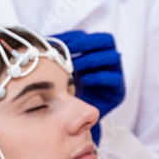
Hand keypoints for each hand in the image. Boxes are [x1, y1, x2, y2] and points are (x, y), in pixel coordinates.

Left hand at [55, 30, 125, 145]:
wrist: (72, 121)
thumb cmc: (65, 94)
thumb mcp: (60, 72)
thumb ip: (57, 57)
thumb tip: (41, 41)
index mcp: (97, 53)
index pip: (93, 37)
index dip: (78, 37)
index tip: (59, 41)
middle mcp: (108, 63)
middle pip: (106, 42)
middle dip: (86, 44)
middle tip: (67, 50)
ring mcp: (115, 76)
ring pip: (112, 58)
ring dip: (90, 60)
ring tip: (72, 66)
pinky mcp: (117, 92)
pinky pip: (114, 79)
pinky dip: (98, 77)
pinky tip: (83, 80)